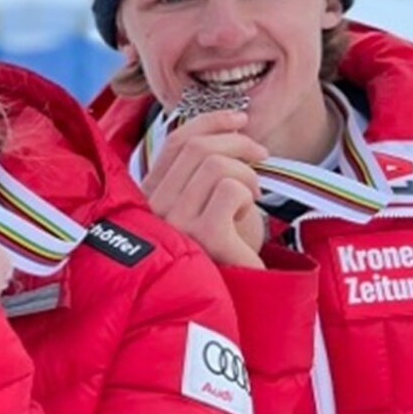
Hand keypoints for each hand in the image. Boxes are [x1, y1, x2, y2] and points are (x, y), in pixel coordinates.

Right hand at [141, 110, 269, 267]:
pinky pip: (232, 190)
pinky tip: (247, 219)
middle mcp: (153, 208)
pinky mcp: (202, 236)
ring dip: (247, 176)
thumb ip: (205, 169)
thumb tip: (231, 125)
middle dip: (238, 144)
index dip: (210, 121)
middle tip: (262, 157)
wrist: (241, 296)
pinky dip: (248, 197)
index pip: (175, 142)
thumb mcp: (210, 200)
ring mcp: (174, 223)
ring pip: (216, 166)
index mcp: (150, 195)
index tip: (241, 118)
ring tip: (252, 199)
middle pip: (196, 148)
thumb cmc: (227, 249)